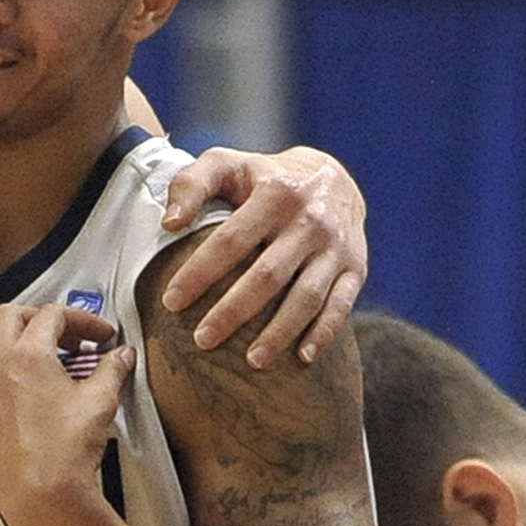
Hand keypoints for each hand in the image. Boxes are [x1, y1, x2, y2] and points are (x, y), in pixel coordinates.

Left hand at [0, 303, 133, 525]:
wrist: (42, 497)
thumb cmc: (65, 453)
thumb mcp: (100, 402)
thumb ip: (112, 370)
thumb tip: (120, 357)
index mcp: (28, 355)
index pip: (53, 315)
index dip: (81, 319)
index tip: (97, 335)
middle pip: (8, 316)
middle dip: (37, 317)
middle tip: (61, 334)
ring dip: (4, 338)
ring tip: (28, 351)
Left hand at [159, 145, 366, 367]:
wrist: (332, 177)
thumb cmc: (263, 177)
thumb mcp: (226, 164)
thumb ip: (190, 184)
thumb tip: (169, 224)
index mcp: (274, 195)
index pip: (230, 241)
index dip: (199, 273)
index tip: (171, 302)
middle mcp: (309, 221)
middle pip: (267, 276)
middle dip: (233, 312)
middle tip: (202, 340)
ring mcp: (335, 247)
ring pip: (306, 297)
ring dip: (279, 332)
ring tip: (251, 361)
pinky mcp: (356, 268)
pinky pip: (341, 305)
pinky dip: (324, 334)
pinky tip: (301, 358)